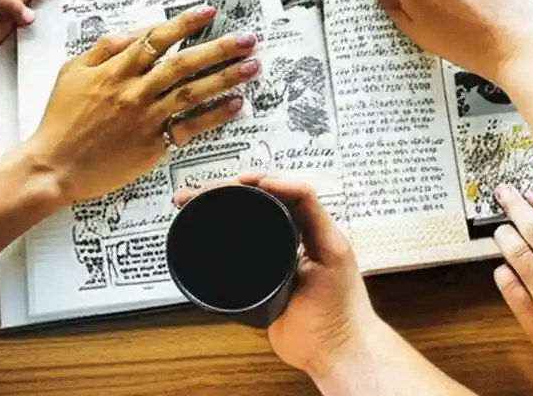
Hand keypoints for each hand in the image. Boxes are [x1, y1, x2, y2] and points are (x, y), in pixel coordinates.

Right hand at [27, 5, 257, 202]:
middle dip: (220, 48)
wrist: (54, 166)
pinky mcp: (153, 144)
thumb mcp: (73, 72)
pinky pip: (191, 126)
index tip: (209, 12)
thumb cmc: (60, 119)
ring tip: (253, 67)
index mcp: (115, 70)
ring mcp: (146, 118)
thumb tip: (137, 33)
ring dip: (226, 78)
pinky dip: (215, 115)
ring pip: (193, 93)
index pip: (157, 38)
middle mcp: (134, 91)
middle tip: (248, 39)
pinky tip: (236, 104)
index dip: (185, 23)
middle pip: (184, 63)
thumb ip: (105, 49)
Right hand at [174, 173, 381, 377]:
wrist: (333, 351)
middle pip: (255, 202)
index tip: (233, 181)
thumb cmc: (343, 304)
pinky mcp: (260, 283)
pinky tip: (201, 236)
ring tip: (190, 204)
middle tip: (198, 193)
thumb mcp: (331, 249)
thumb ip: (310, 214)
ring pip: (243, 225)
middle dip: (225, 192)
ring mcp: (275, 260)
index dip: (255, 180)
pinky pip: (236, 254)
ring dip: (217, 212)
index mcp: (311, 226)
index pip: (281, 188)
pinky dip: (218, 241)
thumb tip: (281, 182)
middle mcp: (293, 239)